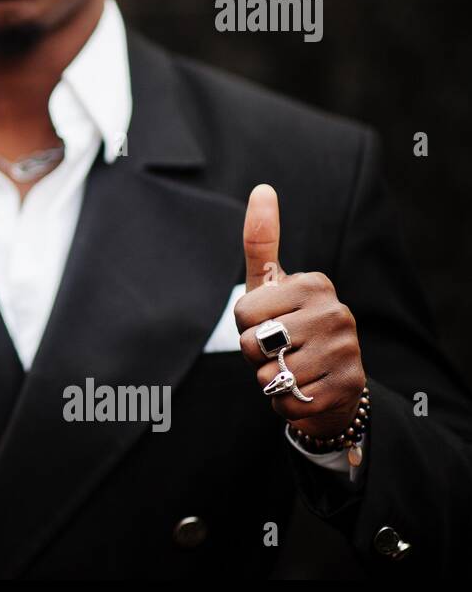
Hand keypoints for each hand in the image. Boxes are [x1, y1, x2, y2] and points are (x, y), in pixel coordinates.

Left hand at [233, 184, 366, 438]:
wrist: (329, 382)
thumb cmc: (288, 326)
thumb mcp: (271, 285)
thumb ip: (262, 241)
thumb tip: (262, 188)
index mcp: (315, 283)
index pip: (243, 312)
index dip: (245, 327)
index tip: (268, 324)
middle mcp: (337, 312)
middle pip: (253, 344)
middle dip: (255, 356)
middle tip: (279, 352)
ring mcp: (347, 350)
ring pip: (270, 375)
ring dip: (269, 381)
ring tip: (291, 370)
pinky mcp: (348, 386)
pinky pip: (287, 401)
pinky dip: (284, 403)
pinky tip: (303, 390)